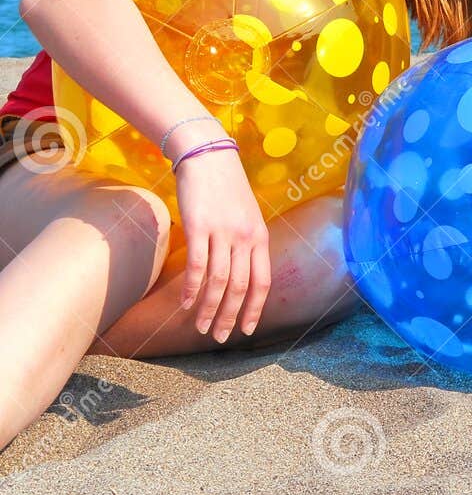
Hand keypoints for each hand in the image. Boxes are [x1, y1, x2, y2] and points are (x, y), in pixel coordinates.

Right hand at [172, 144, 271, 342]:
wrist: (208, 157)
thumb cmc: (226, 189)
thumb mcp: (246, 216)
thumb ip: (246, 243)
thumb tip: (239, 274)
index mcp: (260, 237)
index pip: (262, 282)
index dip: (254, 309)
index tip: (246, 330)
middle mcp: (245, 238)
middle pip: (240, 288)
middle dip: (230, 317)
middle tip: (219, 337)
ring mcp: (223, 233)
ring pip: (219, 282)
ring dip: (209, 309)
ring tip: (200, 328)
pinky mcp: (200, 227)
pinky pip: (198, 266)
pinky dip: (192, 289)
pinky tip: (186, 304)